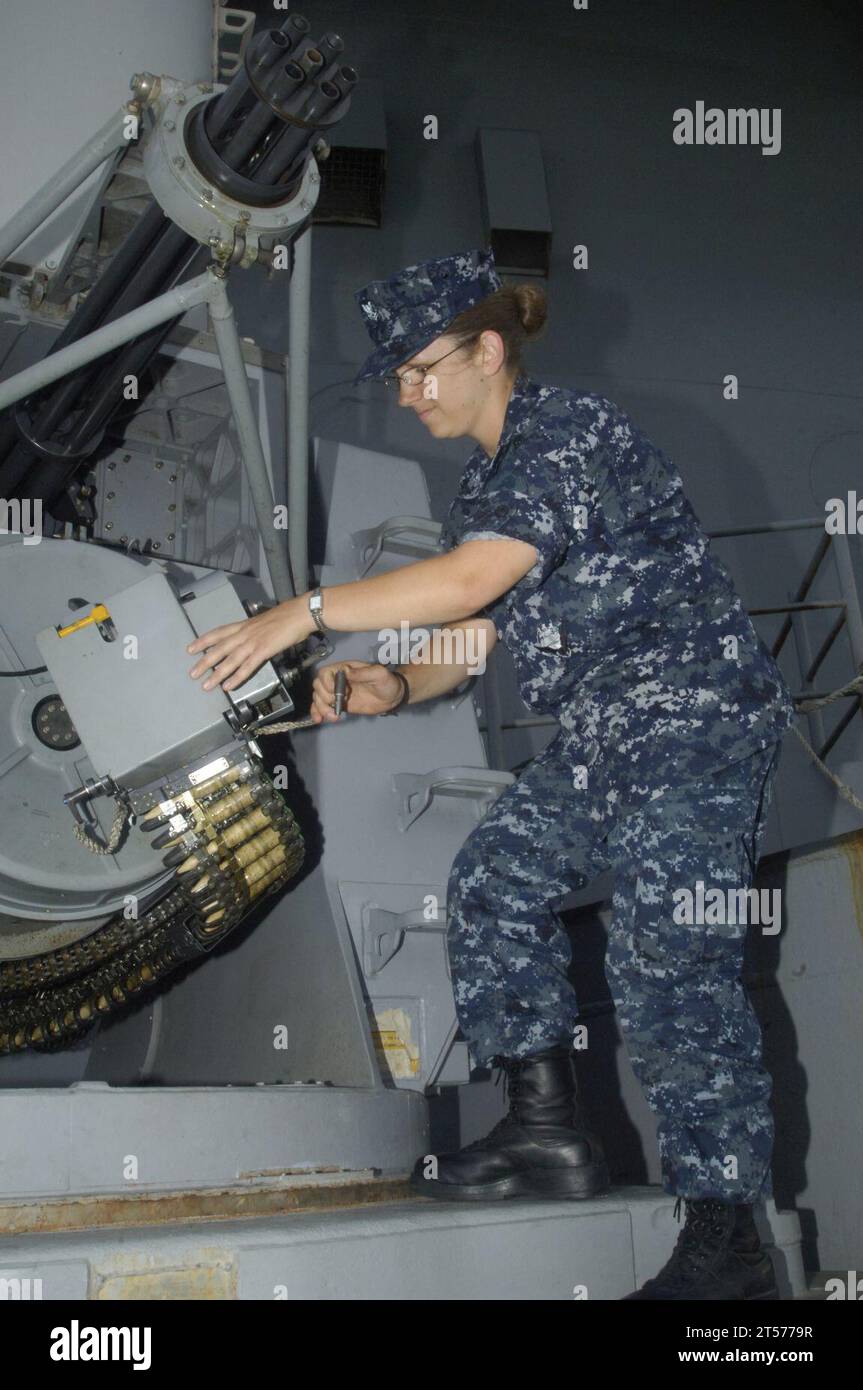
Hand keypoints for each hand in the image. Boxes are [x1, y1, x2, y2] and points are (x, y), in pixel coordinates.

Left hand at [187, 598, 311, 692]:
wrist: (300, 613)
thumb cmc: (287, 617)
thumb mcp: (264, 623)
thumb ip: (255, 632)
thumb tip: (253, 640)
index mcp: (244, 625)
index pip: (218, 633)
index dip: (203, 641)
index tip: (190, 648)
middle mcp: (244, 633)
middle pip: (219, 649)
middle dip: (204, 662)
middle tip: (193, 673)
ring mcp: (253, 642)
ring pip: (230, 660)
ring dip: (216, 674)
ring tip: (206, 685)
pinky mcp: (263, 651)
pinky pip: (247, 667)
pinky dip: (236, 677)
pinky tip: (228, 686)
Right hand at [311, 661, 403, 721]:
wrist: (392, 697)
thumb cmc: (387, 682)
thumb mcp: (379, 674)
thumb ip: (363, 672)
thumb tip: (346, 672)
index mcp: (345, 669)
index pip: (325, 673)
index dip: (327, 683)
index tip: (338, 692)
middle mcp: (337, 680)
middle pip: (318, 686)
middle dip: (324, 698)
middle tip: (337, 705)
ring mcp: (337, 693)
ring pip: (318, 697)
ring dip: (321, 708)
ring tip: (333, 717)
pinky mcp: (338, 704)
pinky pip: (322, 706)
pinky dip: (317, 712)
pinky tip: (319, 719)